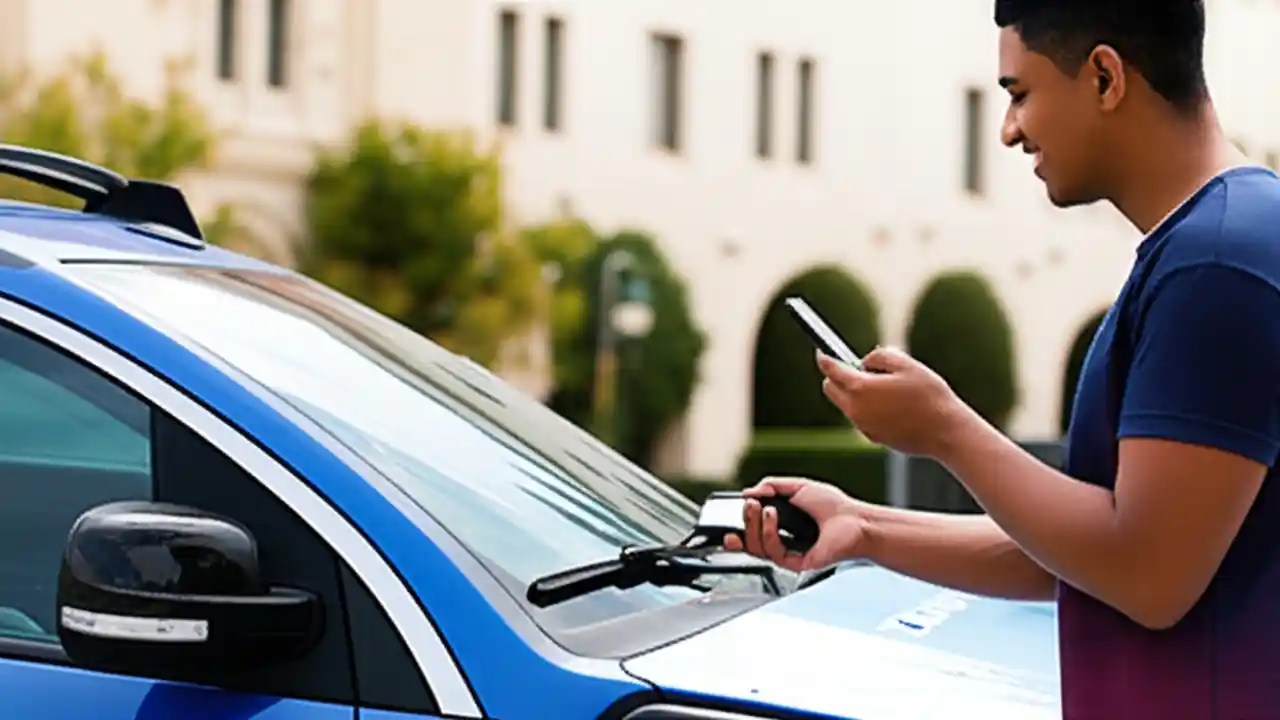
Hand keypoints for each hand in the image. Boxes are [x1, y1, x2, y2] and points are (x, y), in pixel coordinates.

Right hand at [722, 476, 869, 571]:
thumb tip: (748, 492)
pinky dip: (769, 533)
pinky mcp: (796, 563)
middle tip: (749, 505)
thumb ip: (771, 486)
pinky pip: (773, 553)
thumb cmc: (835, 507)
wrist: (855, 521)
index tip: (734, 513)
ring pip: (758, 549)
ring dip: (754, 526)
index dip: (741, 525)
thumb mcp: (799, 487)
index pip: (754, 530)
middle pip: (751, 540)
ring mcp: (790, 553)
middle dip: (745, 521)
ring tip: (761, 508)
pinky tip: (772, 517)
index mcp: (784, 525)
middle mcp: (785, 541)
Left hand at [818, 346, 970, 458]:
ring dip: (853, 393)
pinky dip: (866, 408)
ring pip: (846, 404)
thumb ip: (880, 356)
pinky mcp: (872, 437)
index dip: (824, 358)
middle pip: (830, 389)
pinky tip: (890, 404)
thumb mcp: (907, 364)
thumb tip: (864, 362)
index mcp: (860, 388)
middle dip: (837, 376)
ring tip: (881, 386)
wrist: (945, 432)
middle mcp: (855, 409)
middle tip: (857, 368)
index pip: (831, 369)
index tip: (822, 352)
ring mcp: (862, 425)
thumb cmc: (929, 395)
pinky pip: (860, 417)